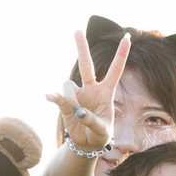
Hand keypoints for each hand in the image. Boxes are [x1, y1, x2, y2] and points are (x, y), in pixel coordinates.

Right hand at [47, 30, 129, 152]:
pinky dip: (54, 97)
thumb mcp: (103, 131)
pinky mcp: (65, 103)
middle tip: (76, 30)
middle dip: (81, 48)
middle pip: (86, 65)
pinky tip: (49, 97)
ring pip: (68, 85)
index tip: (127, 37)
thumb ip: (93, 121)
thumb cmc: (100, 136)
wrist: (87, 144)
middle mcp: (91, 89)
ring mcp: (77, 95)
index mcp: (106, 92)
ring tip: (76, 113)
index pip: (115, 70)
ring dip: (70, 97)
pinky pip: (57, 96)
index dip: (121, 54)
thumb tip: (79, 112)